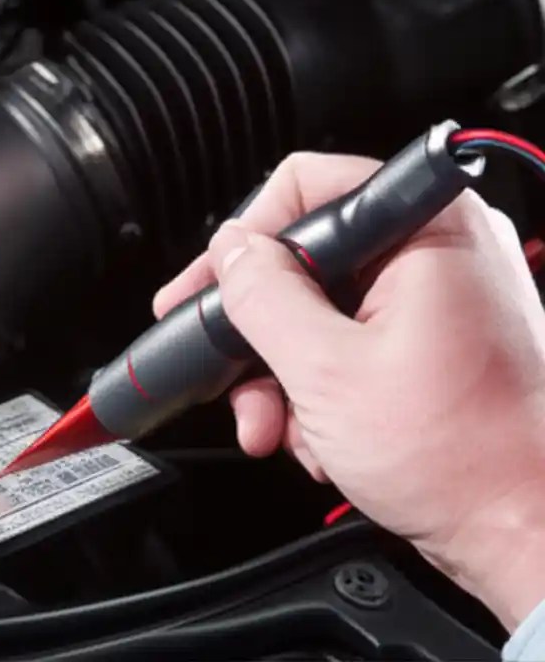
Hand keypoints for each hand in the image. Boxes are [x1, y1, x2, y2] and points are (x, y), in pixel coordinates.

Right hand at [154, 152, 544, 629]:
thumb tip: (231, 255)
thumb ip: (262, 298)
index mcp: (429, 229)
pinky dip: (319, 394)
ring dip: (282, 377)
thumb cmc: (463, 457)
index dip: (244, 241)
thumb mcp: (325, 370)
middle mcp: (440, 252)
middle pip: (306, 259)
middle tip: (225, 369)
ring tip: (278, 428)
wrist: (527, 532)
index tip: (210, 290)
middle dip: (258, 332)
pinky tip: (319, 438)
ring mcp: (438, 300)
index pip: (307, 189)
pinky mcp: (433, 345)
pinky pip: (348, 346)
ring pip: (318, 312)